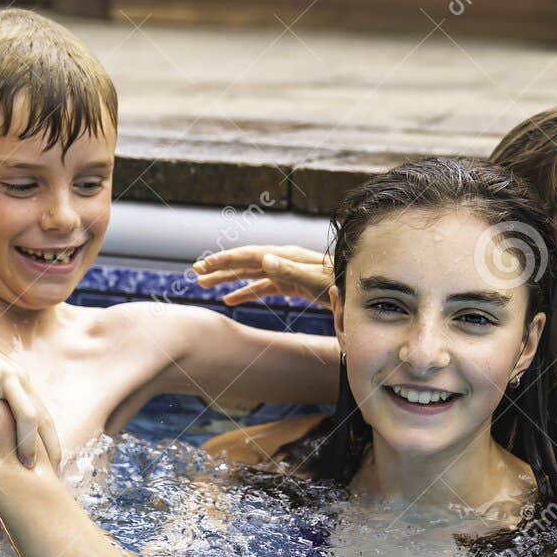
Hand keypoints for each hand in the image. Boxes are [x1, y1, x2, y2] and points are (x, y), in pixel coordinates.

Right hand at [0, 311, 61, 469]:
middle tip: (42, 475)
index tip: (53, 468)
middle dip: (45, 448)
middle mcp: (19, 378)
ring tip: (21, 466)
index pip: (44, 418)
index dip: (51, 443)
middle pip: (41, 419)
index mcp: (20, 383)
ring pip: (26, 413)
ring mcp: (5, 373)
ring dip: (25, 442)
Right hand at [192, 245, 332, 305]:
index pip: (248, 256)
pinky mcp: (292, 284)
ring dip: (228, 279)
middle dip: (220, 267)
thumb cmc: (342, 285)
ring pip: (250, 274)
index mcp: (286, 257)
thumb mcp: (317, 281)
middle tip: (195, 274)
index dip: (224, 261)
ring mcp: (288, 271)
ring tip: (205, 285)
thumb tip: (264, 258)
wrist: (360, 291)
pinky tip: (231, 300)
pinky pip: (263, 287)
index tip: (203, 267)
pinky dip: (246, 292)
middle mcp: (284, 260)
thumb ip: (291, 270)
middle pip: (245, 262)